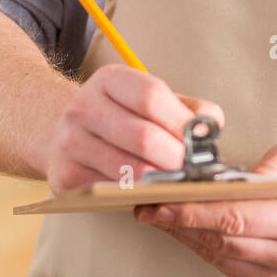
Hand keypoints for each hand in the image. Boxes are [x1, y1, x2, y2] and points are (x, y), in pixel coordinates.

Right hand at [45, 63, 224, 195]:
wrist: (64, 132)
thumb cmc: (121, 116)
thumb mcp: (149, 99)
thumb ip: (186, 108)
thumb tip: (212, 124)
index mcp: (108, 80)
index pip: (151, 96)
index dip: (182, 121)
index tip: (199, 138)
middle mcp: (83, 107)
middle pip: (144, 137)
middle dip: (177, 157)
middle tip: (191, 168)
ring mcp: (70, 143)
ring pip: (130, 170)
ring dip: (162, 181)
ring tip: (177, 182)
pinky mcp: (65, 177)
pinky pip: (113, 192)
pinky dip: (139, 196)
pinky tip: (151, 192)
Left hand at [136, 143, 276, 276]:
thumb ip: (262, 166)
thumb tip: (220, 181)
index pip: (237, 218)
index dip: (195, 212)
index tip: (162, 203)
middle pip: (223, 240)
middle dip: (180, 222)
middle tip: (148, 206)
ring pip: (219, 256)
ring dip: (185, 236)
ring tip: (158, 216)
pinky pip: (225, 267)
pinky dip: (201, 247)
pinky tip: (184, 231)